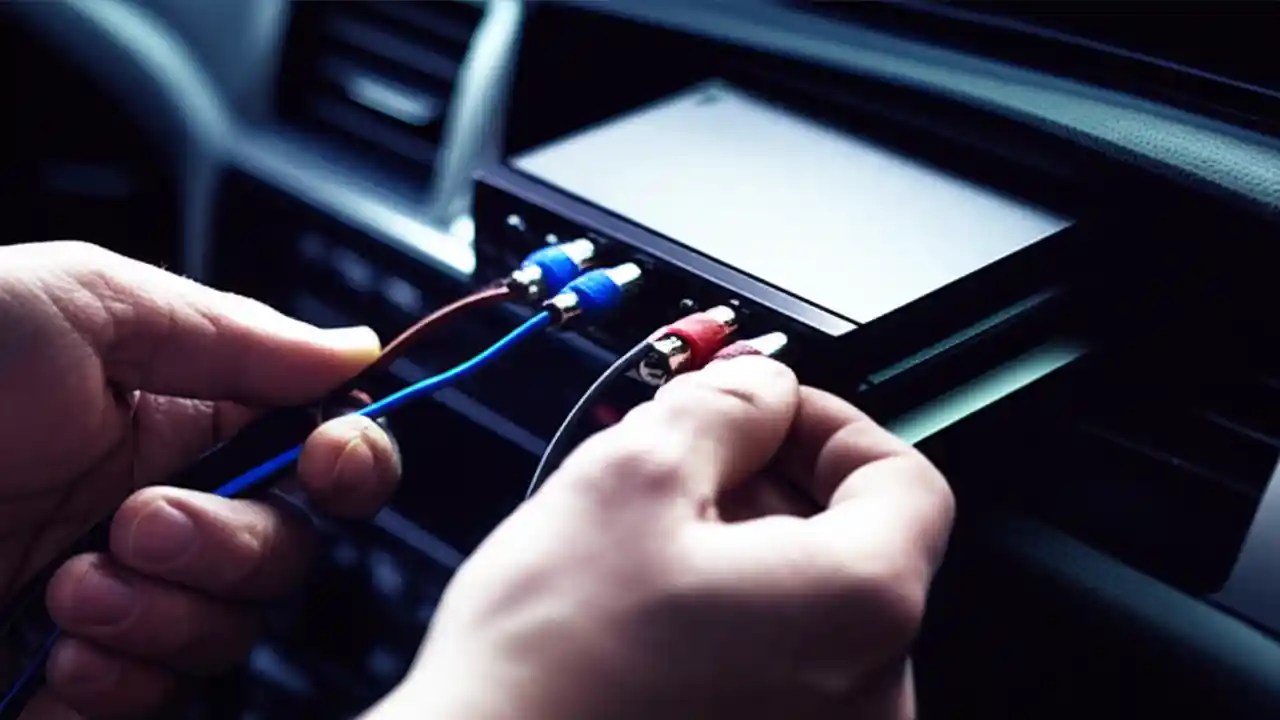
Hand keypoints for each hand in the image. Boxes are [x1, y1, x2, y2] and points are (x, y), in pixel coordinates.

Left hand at [0, 242, 400, 716]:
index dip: (348, 461)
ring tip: (70, 583)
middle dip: (230, 547)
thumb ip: (236, 335)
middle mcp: (161, 506)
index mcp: (176, 417)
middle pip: (287, 554)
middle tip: (137, 520)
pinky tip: (54, 649)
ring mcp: (116, 596)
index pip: (313, 450)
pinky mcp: (67, 672)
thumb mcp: (84, 308)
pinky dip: (118, 685)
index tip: (328, 464)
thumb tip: (355, 349)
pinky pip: (154, 702)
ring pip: (227, 636)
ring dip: (165, 617)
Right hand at [374, 357, 953, 718]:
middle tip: (681, 459)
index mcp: (861, 606)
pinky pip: (775, 664)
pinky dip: (728, 616)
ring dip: (739, 546)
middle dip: (768, 481)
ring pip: (804, 604)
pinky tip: (648, 605)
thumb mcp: (631, 479)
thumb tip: (760, 387)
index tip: (763, 409)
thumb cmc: (549, 668)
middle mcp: (867, 693)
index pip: (902, 478)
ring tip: (645, 536)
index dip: (828, 422)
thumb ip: (722, 407)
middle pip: (851, 542)